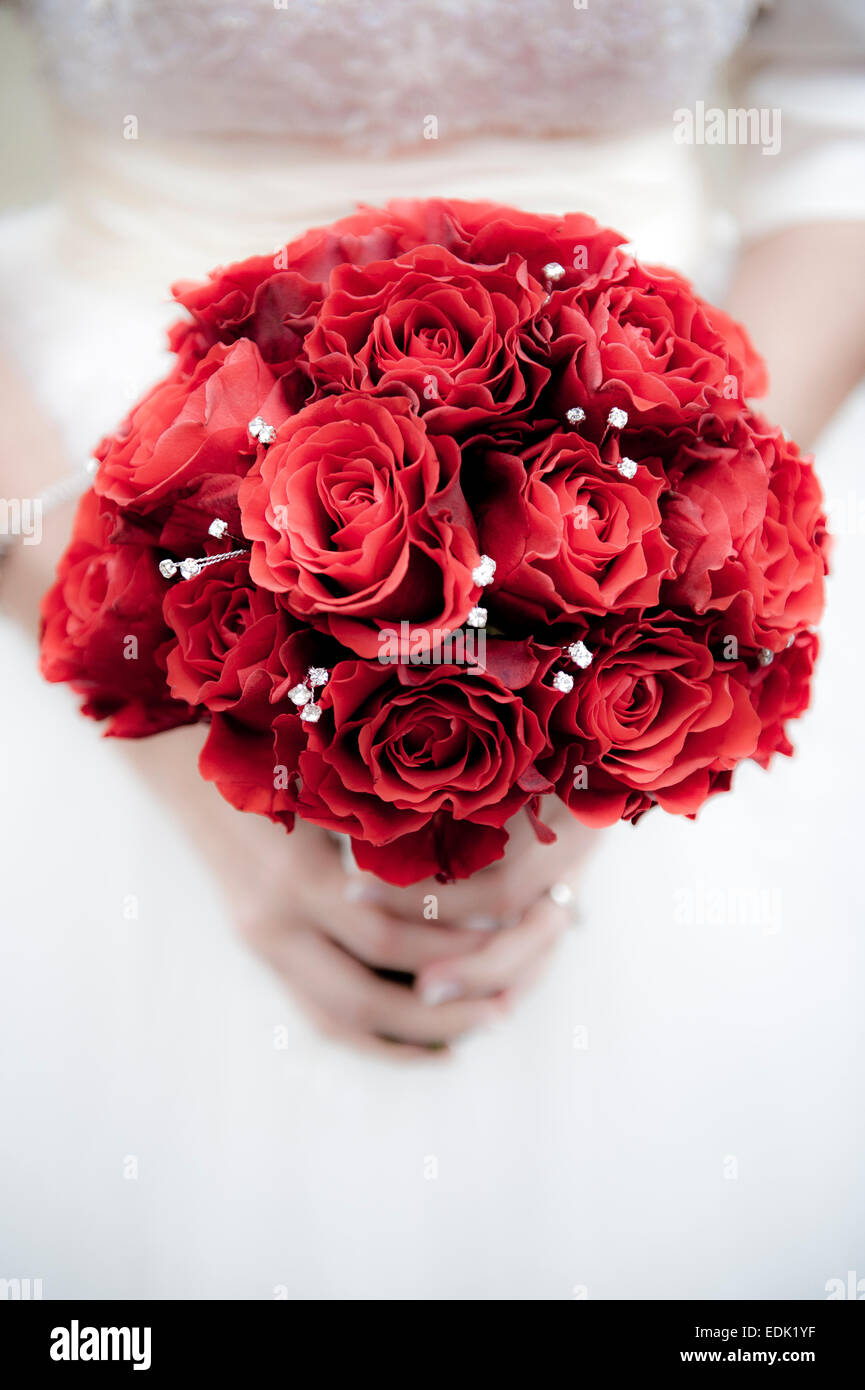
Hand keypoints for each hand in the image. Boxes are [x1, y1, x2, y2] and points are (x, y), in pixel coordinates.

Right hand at [135, 722, 598, 1056]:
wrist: (175, 745)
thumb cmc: (266, 736)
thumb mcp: (328, 768)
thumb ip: (390, 816)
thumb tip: (490, 856)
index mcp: (295, 872)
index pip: (390, 939)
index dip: (454, 948)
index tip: (510, 939)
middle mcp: (272, 917)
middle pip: (366, 997)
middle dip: (444, 1008)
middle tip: (510, 1002)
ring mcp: (259, 936)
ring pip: (340, 1020)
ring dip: (414, 1034)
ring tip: (479, 1027)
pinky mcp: (259, 943)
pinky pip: (318, 1015)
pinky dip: (375, 1040)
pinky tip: (428, 1047)